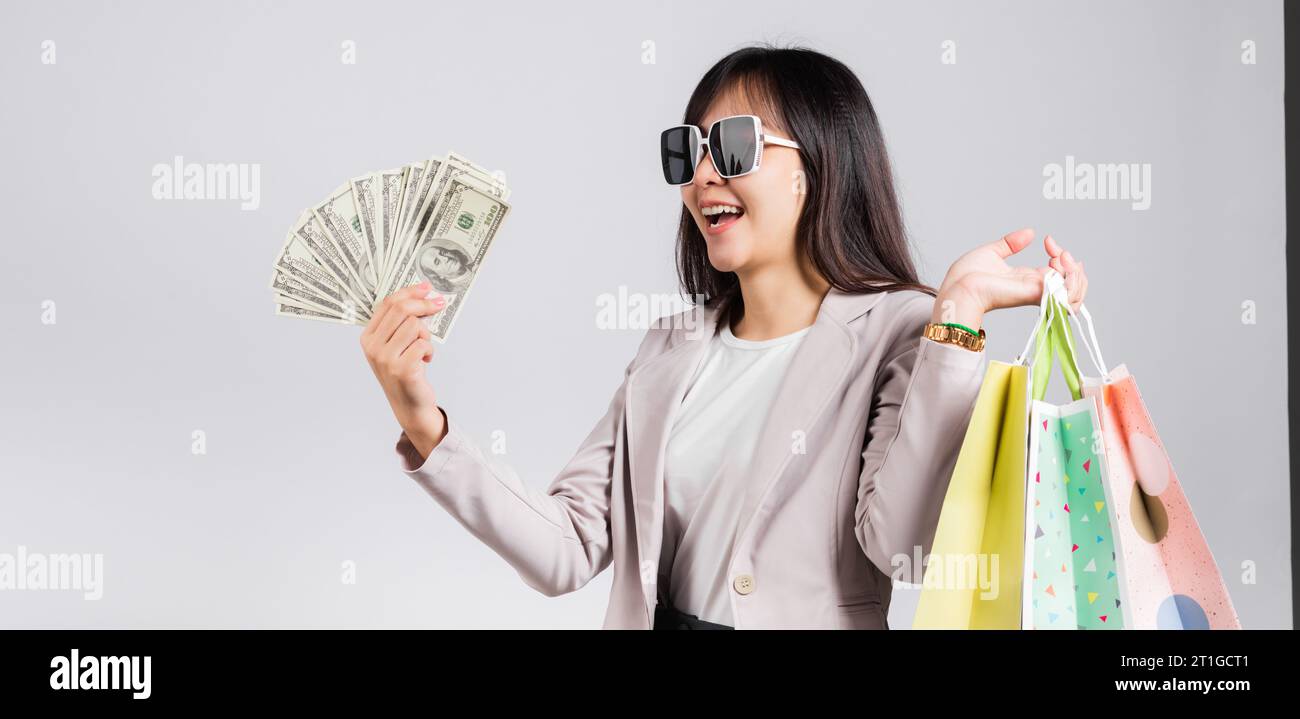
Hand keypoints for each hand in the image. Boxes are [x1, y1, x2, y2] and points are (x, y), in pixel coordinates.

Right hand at [360, 281, 447, 459]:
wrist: (409, 405)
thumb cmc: (405, 371)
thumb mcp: (395, 345)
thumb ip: (400, 323)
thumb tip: (422, 294)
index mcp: (368, 337)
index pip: (387, 303)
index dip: (409, 292)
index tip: (426, 288)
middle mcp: (373, 348)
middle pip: (401, 310)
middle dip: (424, 305)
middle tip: (439, 304)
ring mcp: (386, 360)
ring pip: (415, 326)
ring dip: (426, 335)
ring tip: (424, 348)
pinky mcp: (403, 370)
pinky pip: (423, 344)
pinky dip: (430, 350)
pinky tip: (426, 360)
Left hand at [931, 228, 1087, 328]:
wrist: (956, 287)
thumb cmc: (967, 276)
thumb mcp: (992, 252)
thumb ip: (1011, 243)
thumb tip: (1030, 233)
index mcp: (1028, 279)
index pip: (1060, 273)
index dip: (1061, 255)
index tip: (1048, 241)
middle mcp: (1036, 288)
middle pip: (1073, 286)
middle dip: (1074, 267)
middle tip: (1058, 252)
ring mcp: (1037, 292)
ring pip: (1075, 294)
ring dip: (1077, 274)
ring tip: (1060, 257)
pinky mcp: (1035, 294)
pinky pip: (1067, 297)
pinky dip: (1071, 281)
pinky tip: (1058, 262)